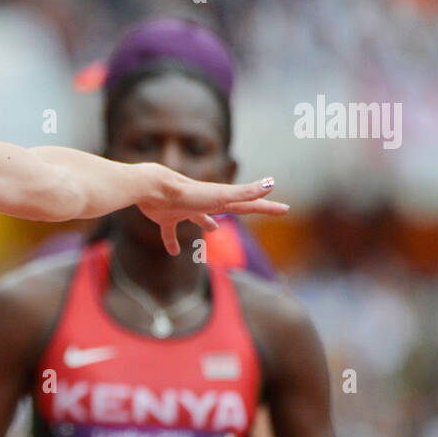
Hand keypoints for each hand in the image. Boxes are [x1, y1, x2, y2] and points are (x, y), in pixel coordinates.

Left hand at [135, 164, 288, 255]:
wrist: (152, 188)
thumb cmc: (187, 193)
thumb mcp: (220, 195)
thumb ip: (245, 192)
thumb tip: (272, 184)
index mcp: (219, 200)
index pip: (249, 204)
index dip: (266, 207)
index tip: (284, 209)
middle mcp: (204, 203)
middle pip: (227, 208)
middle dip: (241, 210)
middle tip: (252, 211)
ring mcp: (184, 210)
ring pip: (199, 218)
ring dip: (206, 223)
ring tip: (213, 230)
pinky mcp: (165, 218)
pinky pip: (170, 233)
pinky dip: (172, 241)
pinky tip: (173, 252)